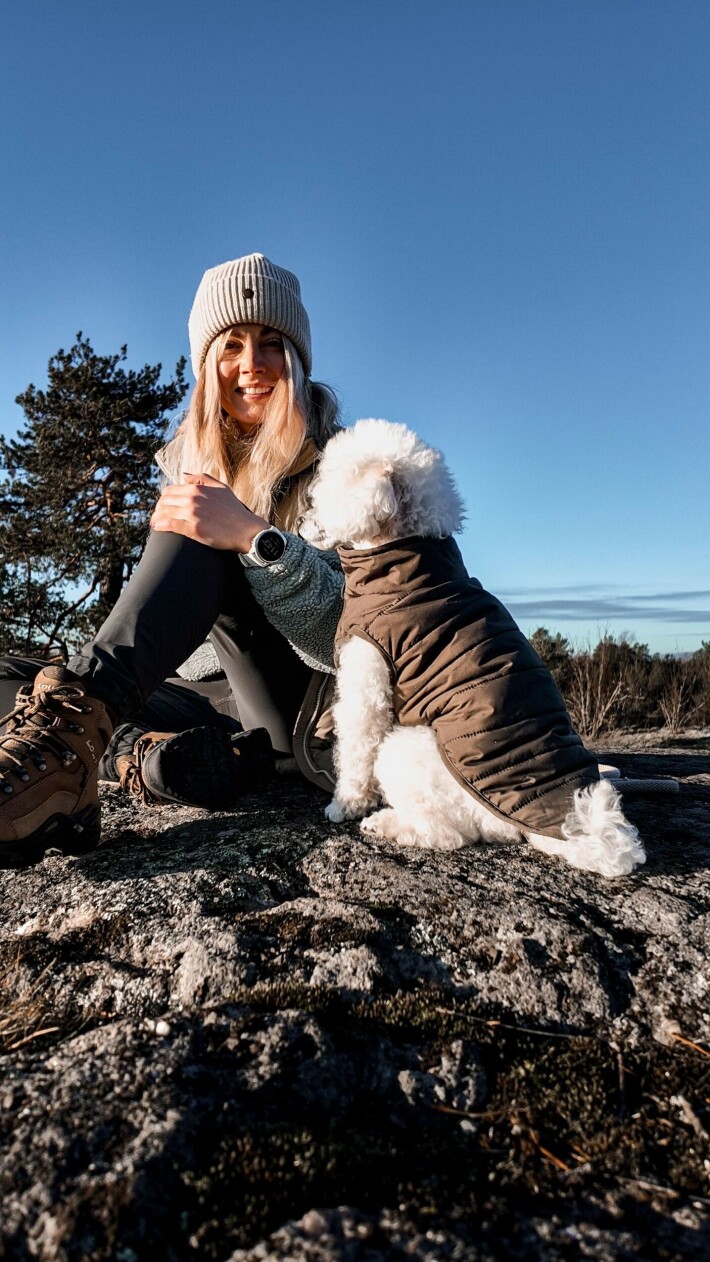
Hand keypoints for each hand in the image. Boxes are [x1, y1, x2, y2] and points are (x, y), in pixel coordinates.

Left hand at [150, 472, 268, 552]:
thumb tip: (184, 475)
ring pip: (164, 513)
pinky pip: (170, 525)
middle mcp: (192, 499)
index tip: (163, 506)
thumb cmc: (234, 510)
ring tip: (154, 523)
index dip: (164, 498)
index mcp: (196, 488)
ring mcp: (192, 514)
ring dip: (156, 518)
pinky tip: (157, 528)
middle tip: (157, 516)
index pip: (169, 490)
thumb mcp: (221, 487)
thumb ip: (202, 478)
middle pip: (164, 502)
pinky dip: (161, 526)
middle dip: (158, 509)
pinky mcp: (193, 529)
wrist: (245, 529)